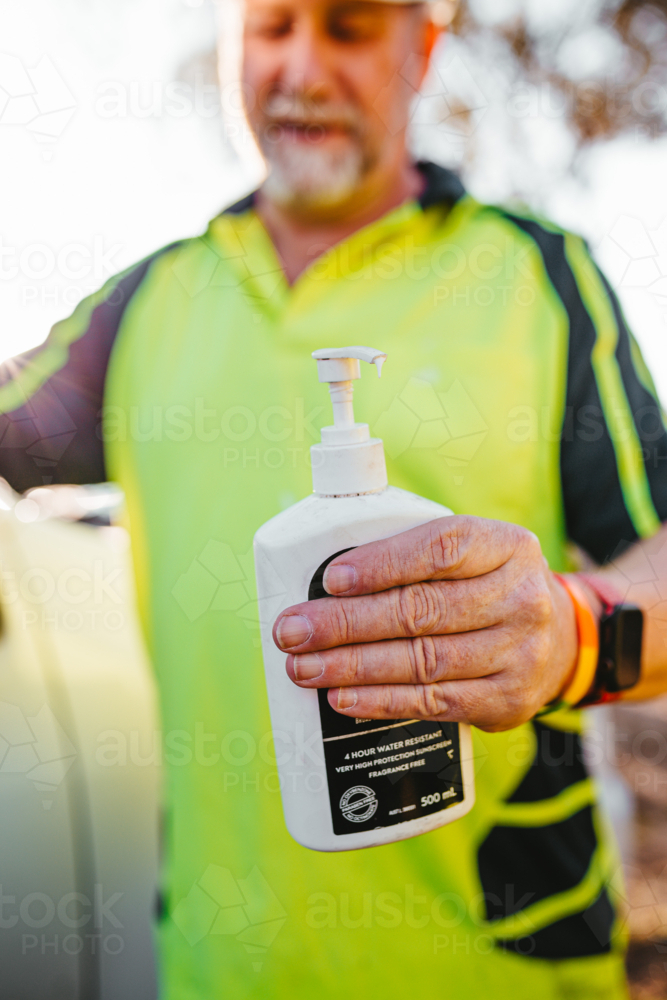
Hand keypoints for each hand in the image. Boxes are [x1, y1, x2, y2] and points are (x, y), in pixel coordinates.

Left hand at [272, 516, 577, 731]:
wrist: (560, 640)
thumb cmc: (488, 587)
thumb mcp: (471, 553)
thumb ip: (414, 555)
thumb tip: (328, 581)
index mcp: (505, 545)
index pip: (439, 548)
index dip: (382, 564)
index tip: (332, 579)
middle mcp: (520, 598)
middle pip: (421, 611)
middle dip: (346, 623)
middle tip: (294, 630)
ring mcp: (519, 653)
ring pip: (422, 661)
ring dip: (353, 666)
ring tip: (304, 666)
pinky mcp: (507, 701)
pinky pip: (433, 703)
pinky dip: (382, 702)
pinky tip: (343, 697)